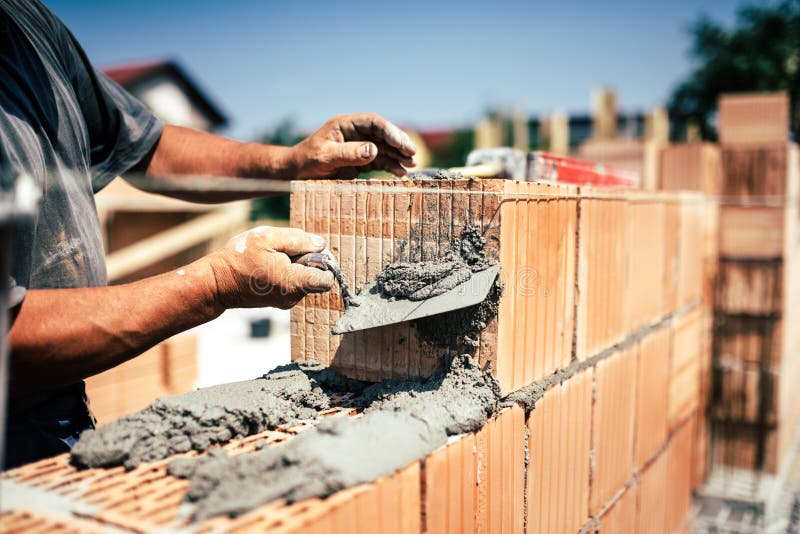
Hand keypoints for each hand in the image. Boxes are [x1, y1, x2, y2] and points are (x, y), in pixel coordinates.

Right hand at [202, 226, 334, 309]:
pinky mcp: (280, 301)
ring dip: (296, 266)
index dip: (325, 262)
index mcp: (293, 282)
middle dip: (308, 261)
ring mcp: (287, 301)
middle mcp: (294, 297)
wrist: (218, 282)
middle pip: (318, 277)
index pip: (328, 279)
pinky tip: (270, 266)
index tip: (310, 250)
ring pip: (306, 279)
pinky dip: (288, 273)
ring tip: (273, 258)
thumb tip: (321, 245)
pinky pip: (294, 284)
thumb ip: (299, 240)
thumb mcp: (268, 238)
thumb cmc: (240, 257)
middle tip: (284, 251)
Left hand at [292, 113, 416, 178]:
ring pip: (384, 148)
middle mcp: (355, 134)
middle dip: (399, 142)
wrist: (296, 173)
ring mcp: (359, 147)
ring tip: (412, 164)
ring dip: (399, 155)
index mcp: (345, 125)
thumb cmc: (306, 161)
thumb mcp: (324, 157)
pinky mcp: (360, 161)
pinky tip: (401, 172)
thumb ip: (348, 153)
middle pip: (382, 134)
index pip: (372, 122)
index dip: (388, 130)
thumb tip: (374, 150)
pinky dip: (391, 166)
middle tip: (412, 153)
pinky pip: (380, 161)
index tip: (399, 142)